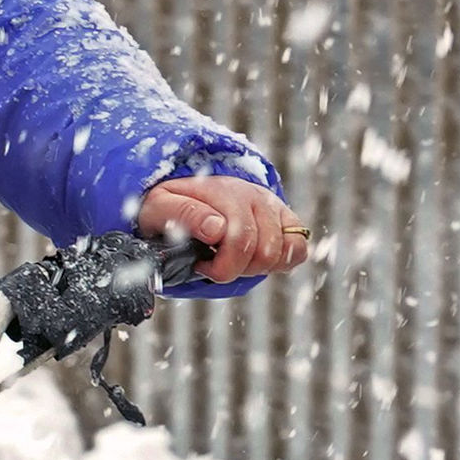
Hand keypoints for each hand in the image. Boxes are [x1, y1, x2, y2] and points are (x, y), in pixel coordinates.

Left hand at [133, 175, 311, 286]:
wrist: (188, 189)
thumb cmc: (170, 203)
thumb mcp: (160, 205)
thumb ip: (184, 214)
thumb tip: (216, 229)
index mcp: (224, 192)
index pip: (238, 240)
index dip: (218, 267)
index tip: (199, 265)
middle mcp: (254, 196)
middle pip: (264, 252)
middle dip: (235, 269)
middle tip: (213, 264)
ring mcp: (273, 206)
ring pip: (281, 253)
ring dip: (254, 268)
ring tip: (231, 260)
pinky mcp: (286, 218)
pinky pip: (299, 248)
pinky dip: (281, 262)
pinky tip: (254, 260)